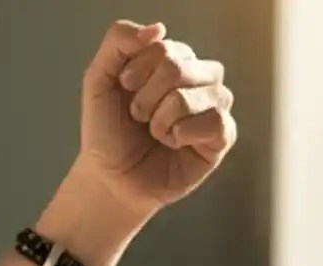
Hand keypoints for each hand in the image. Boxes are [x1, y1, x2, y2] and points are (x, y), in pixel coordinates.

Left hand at [78, 20, 236, 215]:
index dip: (137, 71)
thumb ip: (118, 42)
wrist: (113, 179)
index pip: (162, 47)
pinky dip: (185, 134)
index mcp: (173, 58)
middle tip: (138, 116)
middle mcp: (199, 78)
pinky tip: (174, 142)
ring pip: (199, 94)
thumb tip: (159, 28)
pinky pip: (217, 122)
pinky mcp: (223, 137)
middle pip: (180, 67)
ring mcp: (214, 106)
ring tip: (156, 132)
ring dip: (164, 117)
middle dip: (147, 97)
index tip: (124, 90)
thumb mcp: (98, 79)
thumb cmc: (109, 131)